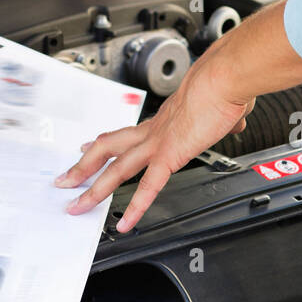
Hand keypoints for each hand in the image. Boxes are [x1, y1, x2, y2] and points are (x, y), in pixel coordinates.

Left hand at [54, 58, 255, 231]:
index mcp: (162, 119)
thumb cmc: (223, 85)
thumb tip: (236, 117)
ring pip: (115, 169)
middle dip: (82, 166)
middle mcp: (153, 130)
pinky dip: (135, 208)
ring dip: (94, 189)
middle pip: (106, 149)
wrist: (222, 78)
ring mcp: (156, 143)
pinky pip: (147, 187)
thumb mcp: (220, 104)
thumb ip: (224, 116)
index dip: (102, 142)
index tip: (86, 146)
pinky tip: (126, 223)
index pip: (124, 133)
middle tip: (65, 179)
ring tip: (77, 206)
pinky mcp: (169, 155)